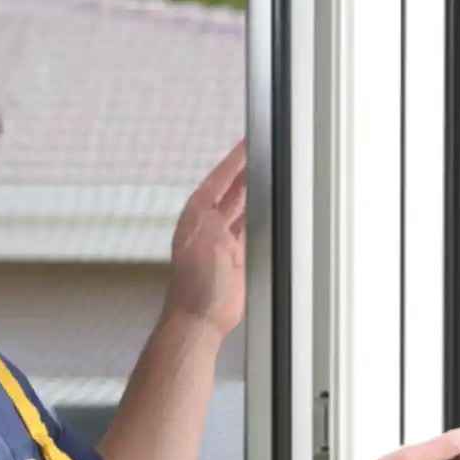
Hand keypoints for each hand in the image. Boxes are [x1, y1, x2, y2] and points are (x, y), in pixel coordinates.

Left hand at [164, 138, 246, 338]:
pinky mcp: (232, 255)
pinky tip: (265, 205)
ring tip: (265, 169)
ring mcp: (218, 240)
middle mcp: (205, 225)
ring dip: (250, 189)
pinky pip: (246, 226)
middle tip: (259, 149)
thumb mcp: (210, 242)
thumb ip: (220, 216)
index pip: (217, 180)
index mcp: (195, 217)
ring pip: (238, 206)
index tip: (246, 143)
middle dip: (242, 170)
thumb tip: (234, 194)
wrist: (200, 316)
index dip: (232, 161)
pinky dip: (255, 213)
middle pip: (228, 190)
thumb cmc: (198, 283)